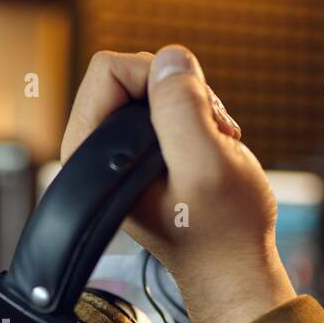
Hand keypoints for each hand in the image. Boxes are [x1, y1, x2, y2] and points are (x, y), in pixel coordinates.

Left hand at [61, 46, 295, 322]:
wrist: (233, 264)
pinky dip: (197, 117)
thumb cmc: (223, 230)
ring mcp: (119, 150)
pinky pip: (168, 103)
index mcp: (89, 156)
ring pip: (155, 86)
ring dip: (195, 107)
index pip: (110, 69)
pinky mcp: (143, 150)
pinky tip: (211, 148)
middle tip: (208, 135)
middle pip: (133, 72)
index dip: (159, 80)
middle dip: (180, 94)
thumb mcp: (207, 163)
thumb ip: (182, 108)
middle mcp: (95, 150)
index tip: (192, 116)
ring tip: (213, 146)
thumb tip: (169, 59)